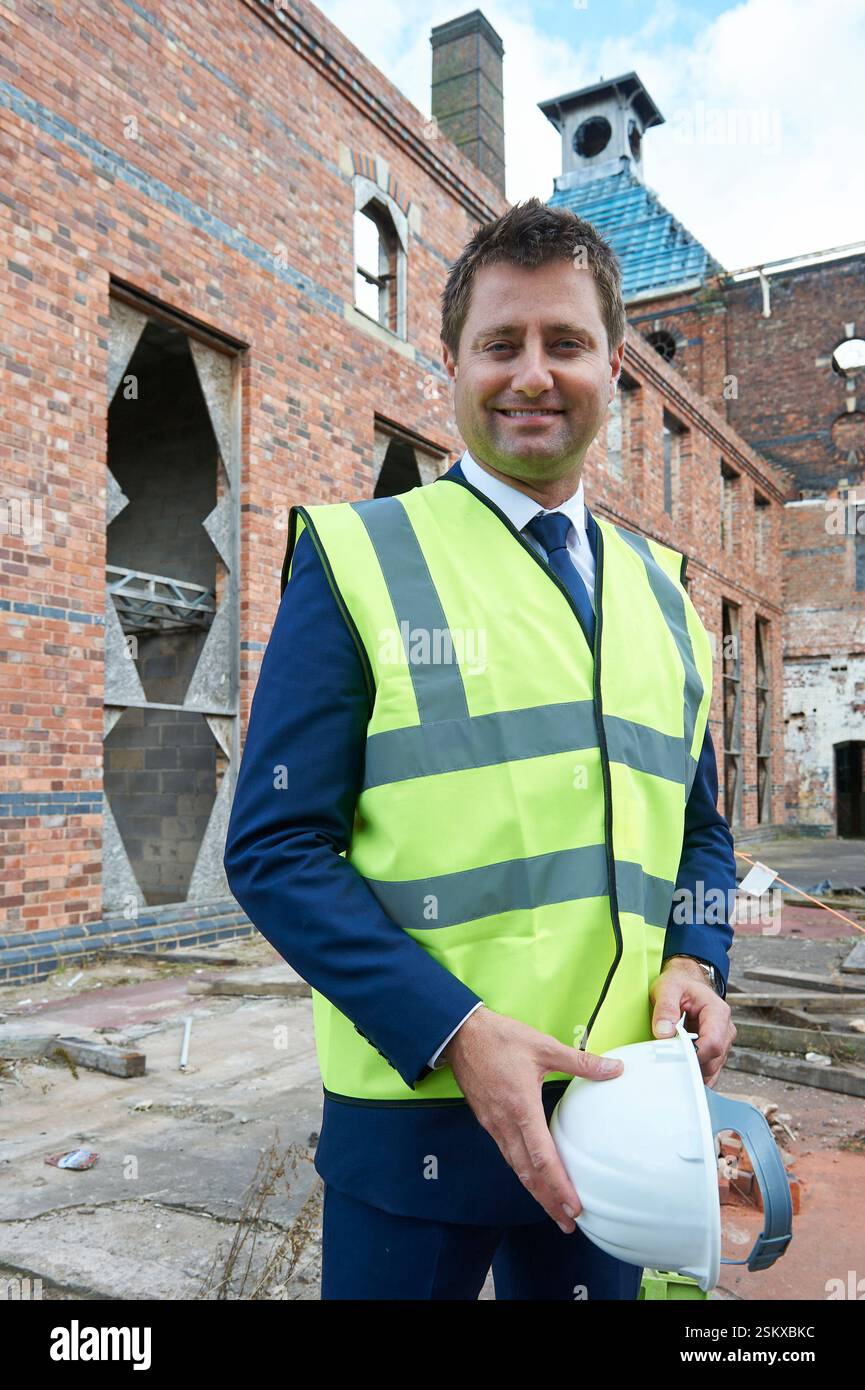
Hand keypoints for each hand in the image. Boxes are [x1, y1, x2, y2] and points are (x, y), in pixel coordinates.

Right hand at [440, 1006, 623, 1231]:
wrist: (459, 1034)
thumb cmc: (500, 1038)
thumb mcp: (543, 1045)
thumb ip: (581, 1061)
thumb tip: (615, 1069)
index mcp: (521, 1107)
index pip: (542, 1156)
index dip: (558, 1185)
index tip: (574, 1206)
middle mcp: (505, 1123)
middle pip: (528, 1173)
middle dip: (549, 1201)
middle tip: (568, 1223)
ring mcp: (493, 1124)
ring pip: (516, 1167)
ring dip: (536, 1191)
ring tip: (554, 1209)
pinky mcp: (487, 1121)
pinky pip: (507, 1154)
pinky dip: (523, 1172)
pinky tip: (533, 1177)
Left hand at [650, 958, 735, 1087]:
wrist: (685, 982)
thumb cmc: (679, 984)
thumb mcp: (667, 989)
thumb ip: (665, 1009)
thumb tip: (663, 1034)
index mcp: (717, 1011)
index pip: (713, 1042)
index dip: (695, 1055)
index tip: (675, 1057)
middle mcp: (725, 1029)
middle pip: (714, 1059)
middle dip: (692, 1064)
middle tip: (668, 1062)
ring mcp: (722, 1041)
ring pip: (712, 1068)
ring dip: (692, 1069)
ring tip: (673, 1060)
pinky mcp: (715, 1051)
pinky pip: (708, 1070)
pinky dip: (694, 1072)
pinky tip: (680, 1065)